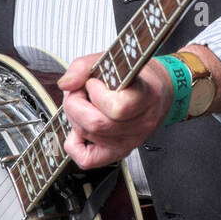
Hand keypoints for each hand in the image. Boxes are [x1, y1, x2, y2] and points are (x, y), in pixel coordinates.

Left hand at [56, 54, 173, 169]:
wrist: (154, 91)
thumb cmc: (133, 76)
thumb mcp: (110, 60)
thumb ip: (83, 67)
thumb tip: (66, 84)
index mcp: (146, 97)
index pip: (118, 108)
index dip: (97, 93)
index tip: (94, 82)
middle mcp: (140, 124)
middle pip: (97, 125)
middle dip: (76, 104)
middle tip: (79, 92)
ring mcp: (129, 142)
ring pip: (90, 136)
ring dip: (75, 117)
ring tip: (82, 104)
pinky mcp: (118, 152)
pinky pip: (87, 160)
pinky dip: (74, 144)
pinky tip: (80, 127)